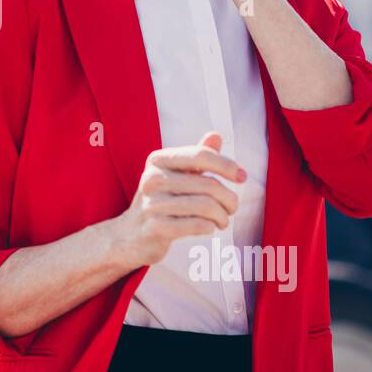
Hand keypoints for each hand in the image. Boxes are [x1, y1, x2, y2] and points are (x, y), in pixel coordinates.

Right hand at [111, 131, 245, 271]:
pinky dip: (209, 227)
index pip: (201, 155)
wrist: (129, 234)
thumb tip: (216, 136)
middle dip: (229, 198)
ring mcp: (152, 204)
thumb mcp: (174, 175)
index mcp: (158, 160)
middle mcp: (152, 178)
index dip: (227, 165)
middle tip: (232, 207)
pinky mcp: (155, 228)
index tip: (242, 177)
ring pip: (206, 206)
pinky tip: (208, 228)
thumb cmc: (160, 200)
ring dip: (222, 216)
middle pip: (208, 184)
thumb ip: (196, 156)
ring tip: (222, 220)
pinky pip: (197, 225)